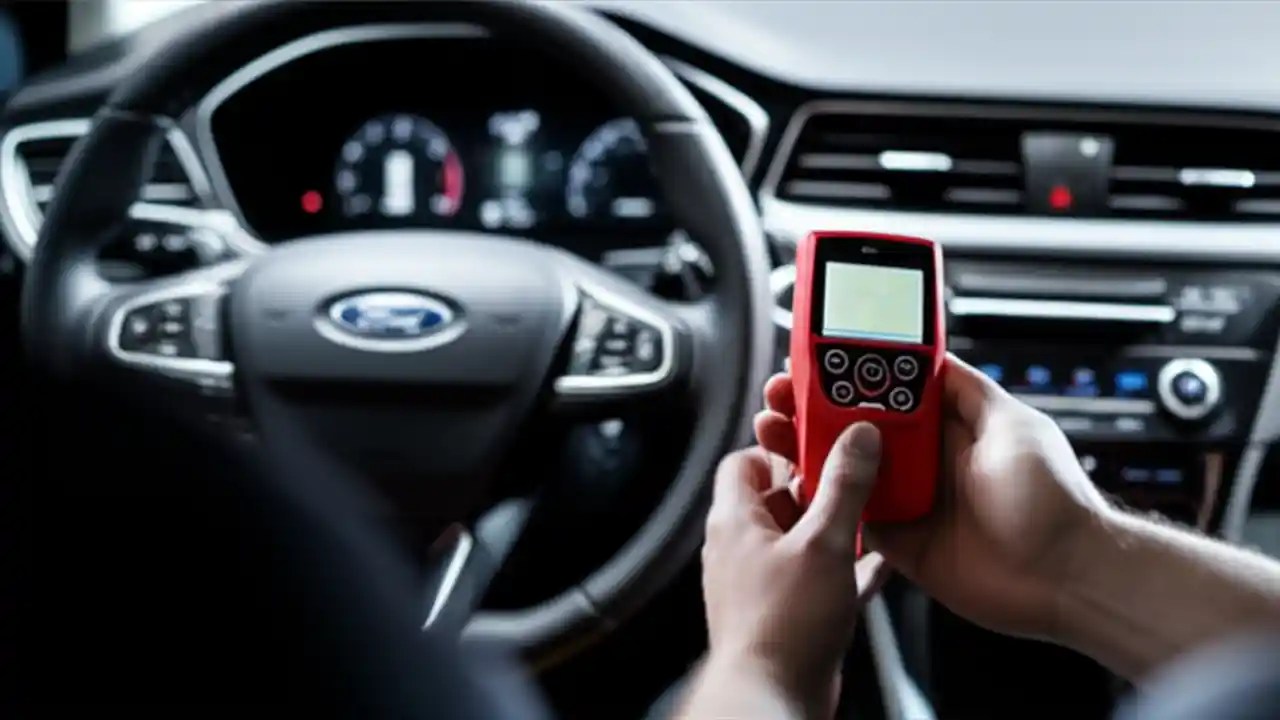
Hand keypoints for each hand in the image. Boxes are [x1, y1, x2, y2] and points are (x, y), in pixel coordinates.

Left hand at [695, 426, 889, 718]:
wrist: (773, 696)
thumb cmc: (782, 625)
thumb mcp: (824, 542)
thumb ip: (844, 486)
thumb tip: (857, 438)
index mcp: (736, 520)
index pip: (743, 459)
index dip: (779, 444)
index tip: (818, 436)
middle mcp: (742, 548)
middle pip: (779, 496)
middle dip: (820, 484)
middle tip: (857, 471)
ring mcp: (764, 581)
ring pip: (803, 537)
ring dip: (838, 525)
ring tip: (875, 512)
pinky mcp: (787, 612)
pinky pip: (819, 576)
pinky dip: (847, 566)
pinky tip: (880, 564)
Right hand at [755, 354, 1109, 640]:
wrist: (1065, 575)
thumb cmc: (1051, 498)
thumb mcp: (1012, 423)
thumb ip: (967, 390)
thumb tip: (932, 352)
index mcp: (946, 428)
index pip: (885, 391)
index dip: (847, 376)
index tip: (813, 361)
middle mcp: (923, 461)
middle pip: (855, 428)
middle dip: (814, 409)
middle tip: (780, 397)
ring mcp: (909, 501)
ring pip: (844, 470)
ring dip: (807, 450)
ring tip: (774, 431)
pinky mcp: (900, 542)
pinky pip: (850, 516)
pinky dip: (821, 501)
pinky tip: (794, 482)